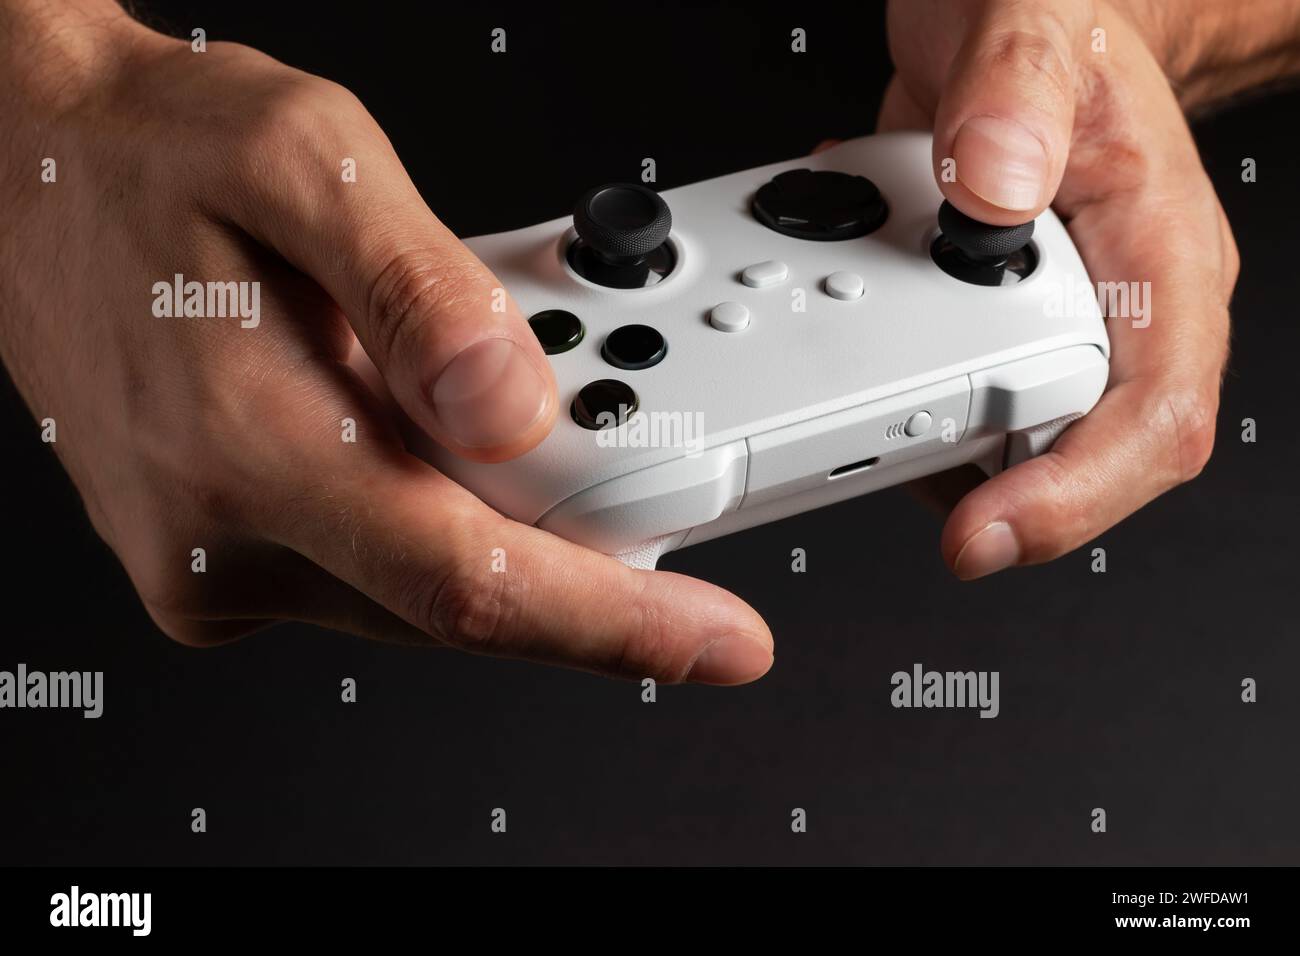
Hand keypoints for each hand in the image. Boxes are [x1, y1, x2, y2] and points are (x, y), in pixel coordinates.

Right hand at [0, 2, 772, 682]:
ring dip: (495, 510)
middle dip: (573, 539)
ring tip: (474, 389)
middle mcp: (222, 539)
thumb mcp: (305, 159)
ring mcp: (215, 563)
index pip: (470, 586)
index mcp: (248, 447)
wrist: (25, 176)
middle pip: (466, 591)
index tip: (718, 641)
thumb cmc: (146, 158)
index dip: (616, 624)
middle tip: (617, 439)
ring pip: (423, 579)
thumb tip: (516, 411)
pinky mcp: (222, 560)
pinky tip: (418, 422)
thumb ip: (421, 293)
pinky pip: (376, 561)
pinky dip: (435, 508)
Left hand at [883, 0, 1239, 577]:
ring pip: (999, 433)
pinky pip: (944, 388)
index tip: (987, 533)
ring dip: (917, 439)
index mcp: (1156, 252)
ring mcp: (1040, 316)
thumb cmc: (1053, 14)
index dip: (1078, 496)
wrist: (1011, 11)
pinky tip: (844, 347)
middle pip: (1071, 451)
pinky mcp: (975, 314)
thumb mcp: (1030, 22)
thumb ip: (1016, 94)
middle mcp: (1107, 303)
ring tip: (849, 392)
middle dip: (980, 481)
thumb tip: (995, 192)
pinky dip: (885, 386)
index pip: (1155, 413)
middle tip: (882, 449)